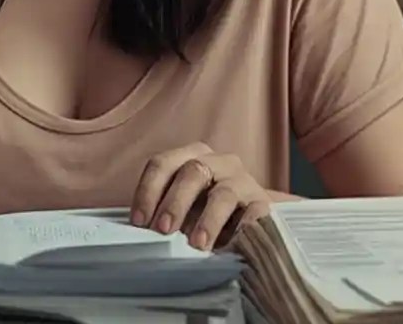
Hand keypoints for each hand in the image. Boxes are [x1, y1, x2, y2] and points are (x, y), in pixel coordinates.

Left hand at [130, 143, 272, 251]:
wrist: (251, 221)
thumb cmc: (206, 213)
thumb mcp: (183, 206)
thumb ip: (163, 210)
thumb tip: (143, 229)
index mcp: (192, 156)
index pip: (163, 163)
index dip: (148, 191)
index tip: (139, 221)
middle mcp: (219, 161)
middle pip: (193, 171)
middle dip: (175, 202)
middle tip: (163, 229)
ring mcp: (244, 181)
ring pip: (224, 193)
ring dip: (207, 220)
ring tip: (197, 244)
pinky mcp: (264, 204)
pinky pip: (254, 214)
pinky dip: (241, 228)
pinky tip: (230, 245)